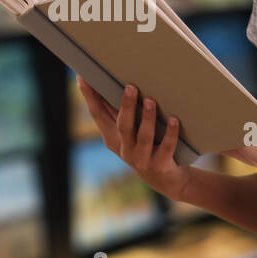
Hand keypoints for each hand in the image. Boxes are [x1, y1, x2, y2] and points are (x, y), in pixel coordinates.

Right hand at [77, 78, 191, 202]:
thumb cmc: (145, 147)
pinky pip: (166, 148)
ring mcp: (142, 159)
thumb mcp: (128, 132)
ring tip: (150, 101)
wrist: (165, 180)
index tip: (82, 77)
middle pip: (123, 126)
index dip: (89, 96)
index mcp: (112, 138)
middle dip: (126, 106)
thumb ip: (118, 112)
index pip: (98, 115)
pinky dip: (170, 134)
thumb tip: (110, 81)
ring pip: (144, 137)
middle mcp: (125, 149)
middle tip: (130, 87)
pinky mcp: (161, 165)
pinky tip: (174, 120)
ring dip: (147, 119)